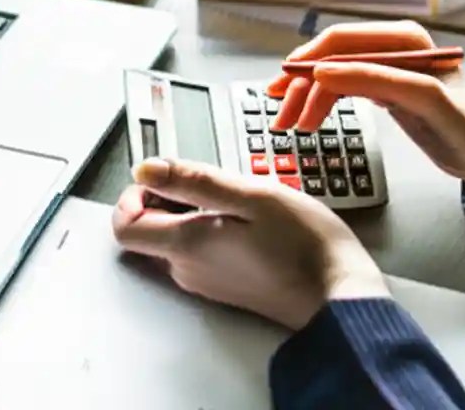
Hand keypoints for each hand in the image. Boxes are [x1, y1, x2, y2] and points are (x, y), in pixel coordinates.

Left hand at [112, 158, 389, 329]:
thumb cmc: (305, 245)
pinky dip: (211, 229)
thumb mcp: (252, 196)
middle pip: (148, 231)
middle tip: (209, 183)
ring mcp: (206, 281)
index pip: (124, 225)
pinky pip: (199, 252)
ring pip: (175, 239)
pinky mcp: (225, 285)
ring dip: (193, 212)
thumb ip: (194, 181)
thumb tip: (147, 169)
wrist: (340, 296)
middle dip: (167, 198)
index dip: (133, 194)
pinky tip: (248, 221)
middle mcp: (188, 270)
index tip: (163, 176)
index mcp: (187, 246)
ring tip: (238, 200)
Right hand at [268, 21, 464, 185]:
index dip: (308, 64)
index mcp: (406, 38)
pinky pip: (341, 86)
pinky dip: (321, 101)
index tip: (287, 91)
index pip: (341, 41)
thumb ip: (380, 82)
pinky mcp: (383, 85)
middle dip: (302, 86)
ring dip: (306, 97)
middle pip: (331, 57)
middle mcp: (393, 45)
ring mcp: (386, 65)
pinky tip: (308, 116)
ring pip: (331, 74)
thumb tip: (325, 72)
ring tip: (290, 124)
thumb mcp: (428, 103)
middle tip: (283, 117)